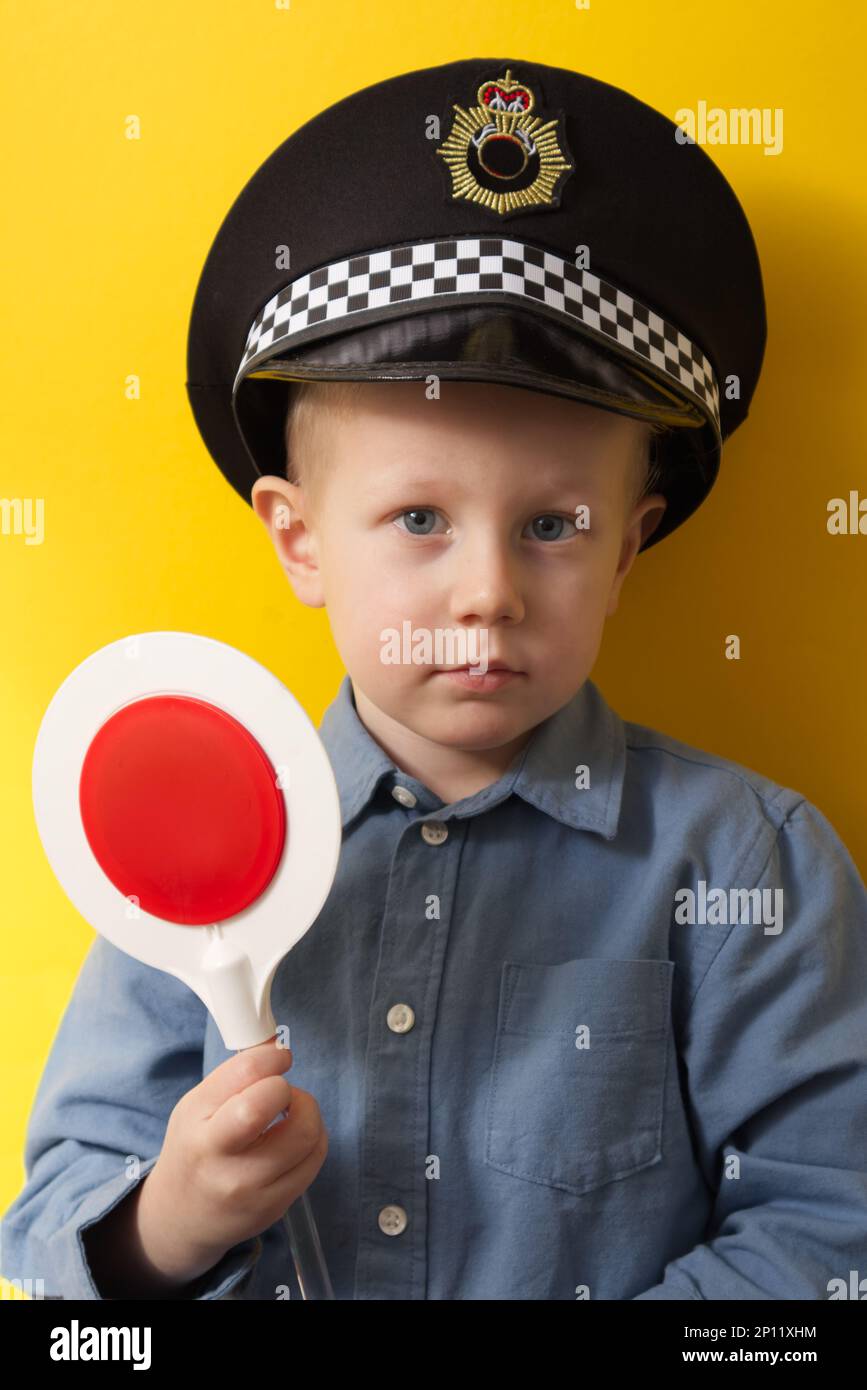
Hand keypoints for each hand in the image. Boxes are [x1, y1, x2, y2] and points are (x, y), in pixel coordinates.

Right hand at [137, 1035, 327, 1281]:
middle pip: (270, 1101)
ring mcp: (248, 1186)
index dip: (274, 1056)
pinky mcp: (273, 1206)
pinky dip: (313, 1139)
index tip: (279, 1058)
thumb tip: (278, 1041)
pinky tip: (294, 1139)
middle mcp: (219, 1154)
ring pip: (307, 1133)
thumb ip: (236, 1075)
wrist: (180, 1217)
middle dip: (288, 1088)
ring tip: (292, 1115)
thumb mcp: (197, 1106)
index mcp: (196, 1119)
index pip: (246, 1070)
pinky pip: (314, 1160)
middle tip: (281, 1093)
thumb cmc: (194, 1148)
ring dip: (308, 1113)